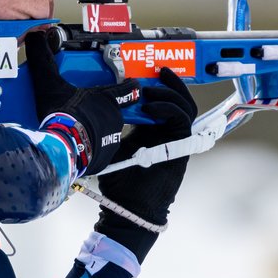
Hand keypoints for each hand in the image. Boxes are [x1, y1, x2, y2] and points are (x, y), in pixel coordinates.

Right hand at [25, 31, 139, 175]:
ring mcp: (111, 139)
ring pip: (105, 134)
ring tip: (76, 133)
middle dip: (100, 114)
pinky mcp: (105, 158)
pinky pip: (98, 152)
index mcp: (106, 99)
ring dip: (94, 133)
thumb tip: (36, 37)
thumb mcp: (49, 84)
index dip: (131, 87)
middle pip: (111, 113)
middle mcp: (114, 118)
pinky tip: (76, 148)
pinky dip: (89, 150)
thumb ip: (43, 60)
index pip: (126, 90)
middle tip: (84, 115)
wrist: (62, 147)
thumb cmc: (60, 113)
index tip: (134, 85)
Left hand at [96, 67, 196, 261]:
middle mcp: (167, 132)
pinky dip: (168, 108)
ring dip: (170, 92)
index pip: (163, 100)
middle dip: (171, 82)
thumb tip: (92, 108)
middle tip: (159, 69)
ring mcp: (176, 140)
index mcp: (153, 129)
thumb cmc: (120, 181)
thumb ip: (111, 127)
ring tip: (153, 86)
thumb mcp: (113, 146)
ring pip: (185, 106)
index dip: (158, 84)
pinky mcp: (180, 147)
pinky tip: (151, 105)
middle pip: (179, 99)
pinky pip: (182, 120)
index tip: (145, 69)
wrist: (130, 208)